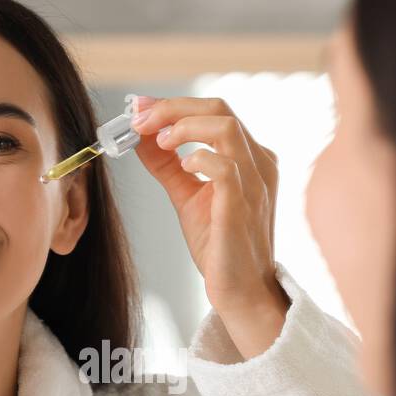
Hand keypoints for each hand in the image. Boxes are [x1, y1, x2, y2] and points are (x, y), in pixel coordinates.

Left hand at [131, 95, 289, 358]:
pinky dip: (200, 158)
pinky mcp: (243, 205)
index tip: (138, 108)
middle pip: (219, 108)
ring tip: (160, 141)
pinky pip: (226, 167)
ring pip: (225, 127)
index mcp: (248, 156)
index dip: (172, 104)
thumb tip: (140, 136)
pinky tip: (183, 168)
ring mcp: (255, 182)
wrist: (241, 291)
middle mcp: (258, 162)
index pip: (213, 111)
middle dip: (172, 107)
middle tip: (139, 120)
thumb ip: (167, 165)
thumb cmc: (220, 246)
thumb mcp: (187, 196)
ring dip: (184, 126)